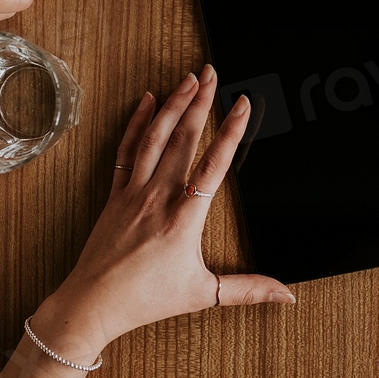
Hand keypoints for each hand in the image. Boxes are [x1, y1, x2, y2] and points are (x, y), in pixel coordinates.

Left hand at [32, 65, 293, 360]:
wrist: (93, 303)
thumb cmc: (146, 300)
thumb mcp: (203, 294)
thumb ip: (247, 289)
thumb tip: (285, 296)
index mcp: (184, 219)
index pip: (213, 165)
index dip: (230, 132)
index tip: (241, 105)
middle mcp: (159, 198)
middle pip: (183, 139)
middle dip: (201, 103)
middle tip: (213, 74)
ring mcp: (134, 192)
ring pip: (155, 137)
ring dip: (173, 105)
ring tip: (187, 79)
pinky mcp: (115, 194)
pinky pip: (127, 150)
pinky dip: (136, 123)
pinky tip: (146, 101)